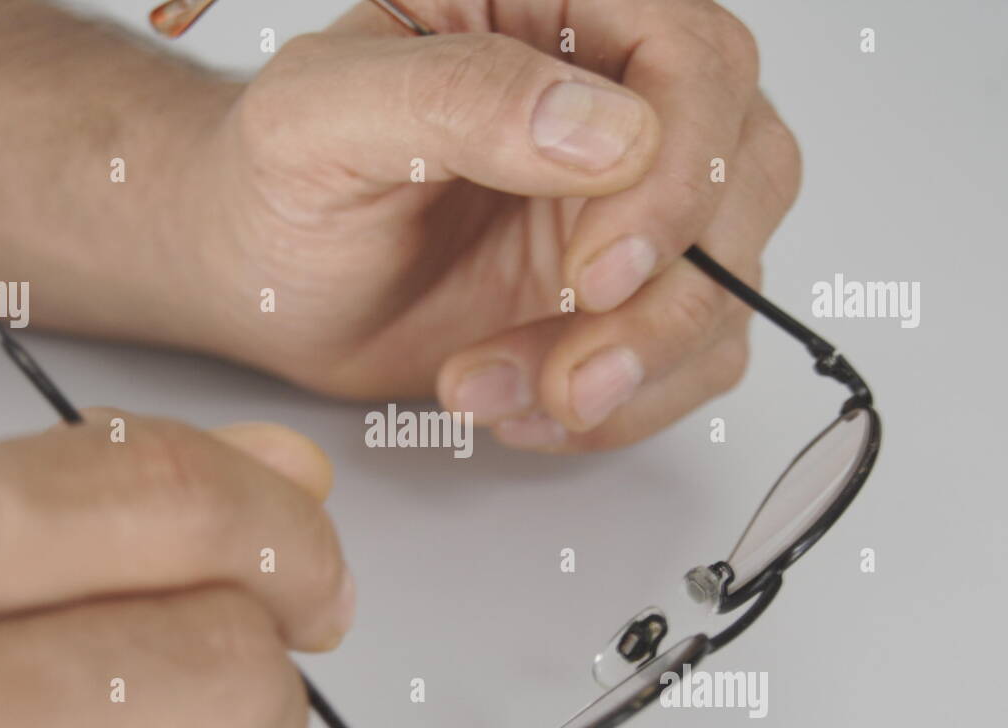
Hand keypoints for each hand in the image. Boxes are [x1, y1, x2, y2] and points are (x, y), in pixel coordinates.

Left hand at [178, 0, 800, 451]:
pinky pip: (689, 358)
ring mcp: (632, 203)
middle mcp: (618, 99)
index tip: (594, 274)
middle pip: (744, 177)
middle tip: (571, 370)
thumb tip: (606, 132)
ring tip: (496, 393)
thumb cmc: (277, 181)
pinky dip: (617, 408)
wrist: (263, 281)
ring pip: (727, 284)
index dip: (675, 176)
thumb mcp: (321, 119)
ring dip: (631, 370)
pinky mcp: (627, 296)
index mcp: (556, 9)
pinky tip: (518, 408)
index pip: (696, 61)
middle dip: (668, 299)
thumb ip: (455, 98)